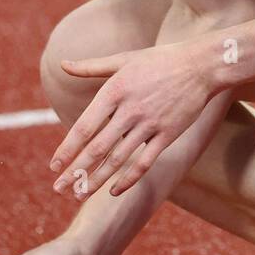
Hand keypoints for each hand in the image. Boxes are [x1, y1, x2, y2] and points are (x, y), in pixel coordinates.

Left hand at [50, 37, 218, 197]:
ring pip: (118, 159)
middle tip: (59, 188)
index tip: (53, 166)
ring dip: (97, 180)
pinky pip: (145, 162)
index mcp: (114, 91)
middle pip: (97, 148)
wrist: (200, 66)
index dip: (67, 149)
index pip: (83, 127)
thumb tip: (62, 64)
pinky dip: (128, 179)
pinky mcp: (168, 135)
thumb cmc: (159, 60)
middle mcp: (129, 110)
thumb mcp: (123, 59)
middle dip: (76, 172)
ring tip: (80, 195)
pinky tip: (114, 191)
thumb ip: (91, 67)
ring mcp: (150, 124)